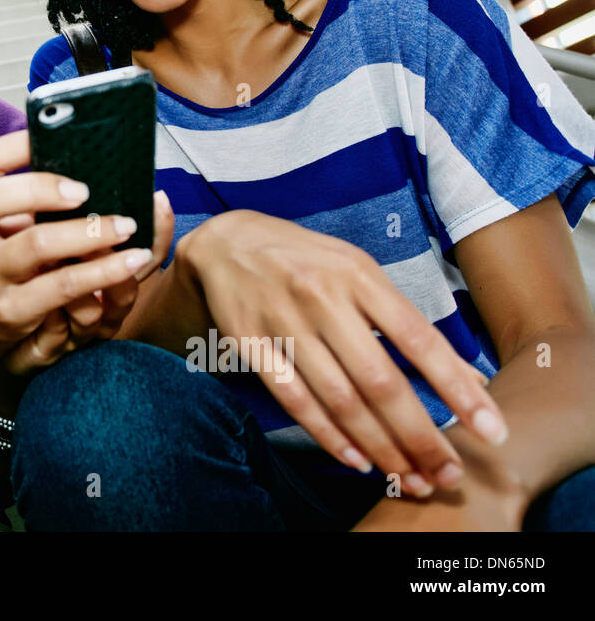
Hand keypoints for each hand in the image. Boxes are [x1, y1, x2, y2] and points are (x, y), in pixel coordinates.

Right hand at [0, 131, 154, 366]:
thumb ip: (23, 195)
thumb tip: (83, 159)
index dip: (22, 145)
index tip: (62, 138)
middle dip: (39, 189)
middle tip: (86, 191)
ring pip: (34, 245)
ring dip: (87, 233)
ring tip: (125, 225)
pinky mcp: (10, 310)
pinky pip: (62, 286)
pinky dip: (102, 271)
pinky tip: (129, 261)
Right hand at [182, 209, 508, 495]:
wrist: (228, 243)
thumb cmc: (306, 260)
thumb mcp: (358, 270)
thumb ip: (403, 320)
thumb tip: (463, 377)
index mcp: (358, 275)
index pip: (418, 340)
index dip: (456, 389)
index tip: (491, 428)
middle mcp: (322, 298)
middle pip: (380, 381)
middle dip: (419, 435)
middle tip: (446, 473)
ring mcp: (283, 322)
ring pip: (339, 398)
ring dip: (379, 446)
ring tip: (408, 476)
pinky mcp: (250, 344)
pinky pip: (294, 400)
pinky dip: (327, 435)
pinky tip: (356, 458)